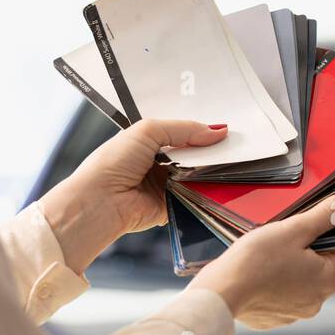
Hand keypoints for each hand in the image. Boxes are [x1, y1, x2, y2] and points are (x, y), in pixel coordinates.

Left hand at [39, 119, 229, 273]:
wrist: (100, 202)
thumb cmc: (112, 163)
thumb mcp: (147, 131)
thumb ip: (184, 129)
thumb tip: (217, 131)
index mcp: (149, 143)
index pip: (183, 133)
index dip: (202, 130)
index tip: (226, 128)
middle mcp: (158, 163)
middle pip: (195, 154)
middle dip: (211, 149)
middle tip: (235, 143)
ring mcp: (166, 185)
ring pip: (199, 175)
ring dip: (212, 169)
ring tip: (233, 160)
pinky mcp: (173, 205)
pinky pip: (197, 196)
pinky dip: (208, 191)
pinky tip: (221, 182)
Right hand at [194, 192, 334, 329]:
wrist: (219, 294)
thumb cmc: (256, 260)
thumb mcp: (294, 229)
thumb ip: (325, 215)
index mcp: (329, 280)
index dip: (329, 232)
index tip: (308, 225)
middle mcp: (318, 301)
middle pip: (324, 265)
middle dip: (308, 249)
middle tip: (284, 238)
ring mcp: (296, 313)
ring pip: (303, 280)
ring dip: (292, 266)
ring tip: (269, 255)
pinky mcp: (275, 319)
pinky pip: (283, 294)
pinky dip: (275, 283)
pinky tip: (260, 273)